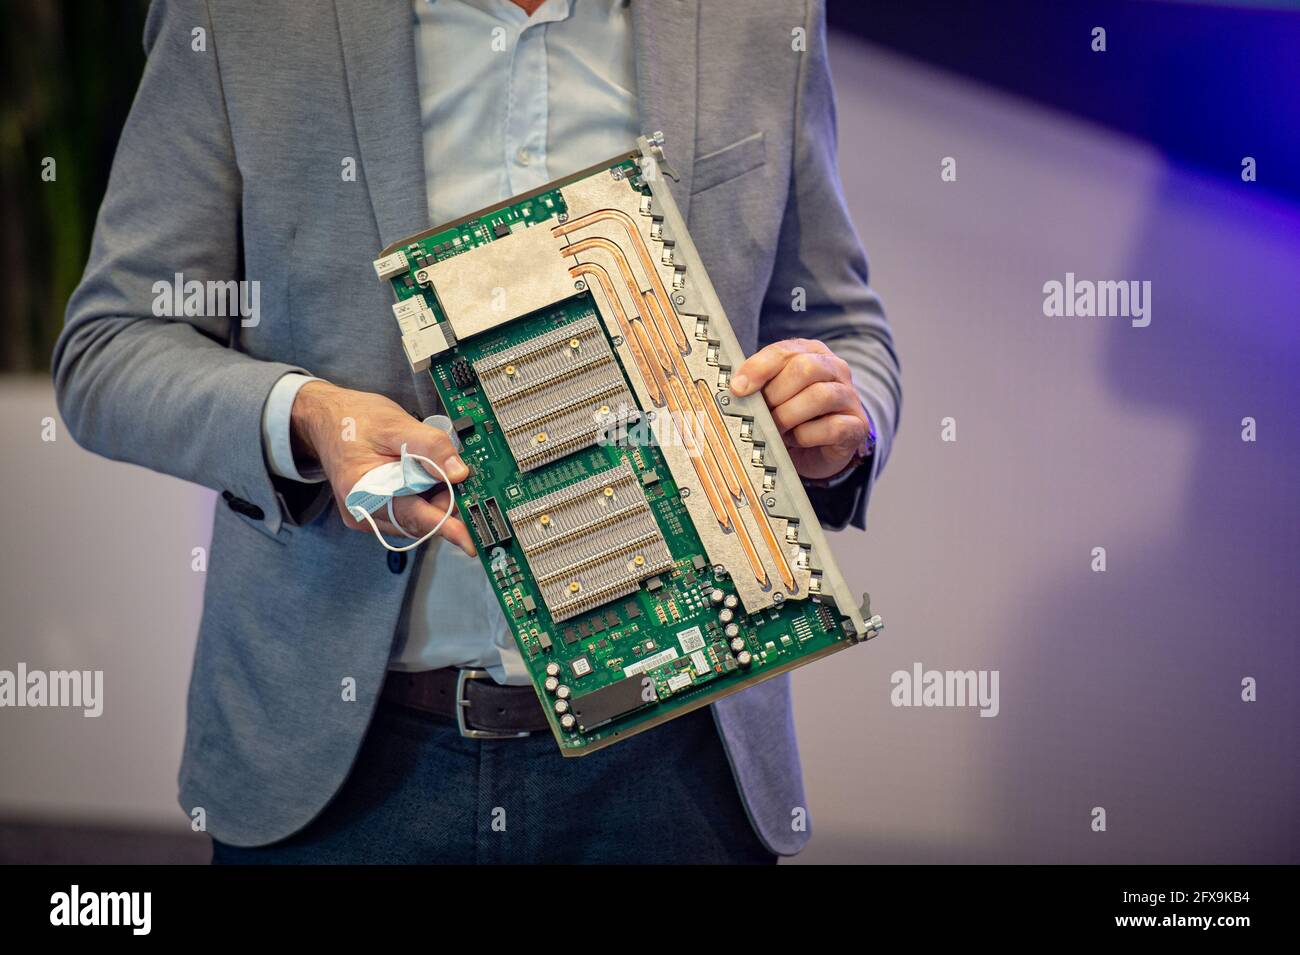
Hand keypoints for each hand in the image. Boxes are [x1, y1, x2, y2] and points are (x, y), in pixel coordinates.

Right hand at [290, 381, 475, 554]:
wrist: (325, 419)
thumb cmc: (353, 420)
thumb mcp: (394, 424)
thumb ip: (429, 446)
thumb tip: (459, 472)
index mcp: (363, 490)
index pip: (413, 516)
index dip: (447, 527)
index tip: (470, 540)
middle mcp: (363, 510)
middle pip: (420, 520)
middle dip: (444, 500)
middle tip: (456, 472)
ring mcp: (368, 514)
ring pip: (417, 517)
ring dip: (434, 497)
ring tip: (429, 465)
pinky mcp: (374, 511)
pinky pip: (408, 512)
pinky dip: (422, 496)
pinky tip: (419, 473)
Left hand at [730, 338, 870, 480]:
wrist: (816, 450)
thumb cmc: (790, 418)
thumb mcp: (773, 396)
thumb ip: (759, 386)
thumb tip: (736, 388)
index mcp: (811, 352)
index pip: (783, 351)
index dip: (758, 368)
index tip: (738, 388)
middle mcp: (835, 369)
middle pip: (805, 369)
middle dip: (776, 395)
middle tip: (762, 414)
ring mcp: (850, 396)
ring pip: (819, 396)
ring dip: (789, 416)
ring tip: (777, 429)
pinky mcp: (857, 425)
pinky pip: (832, 427)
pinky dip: (806, 437)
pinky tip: (796, 441)